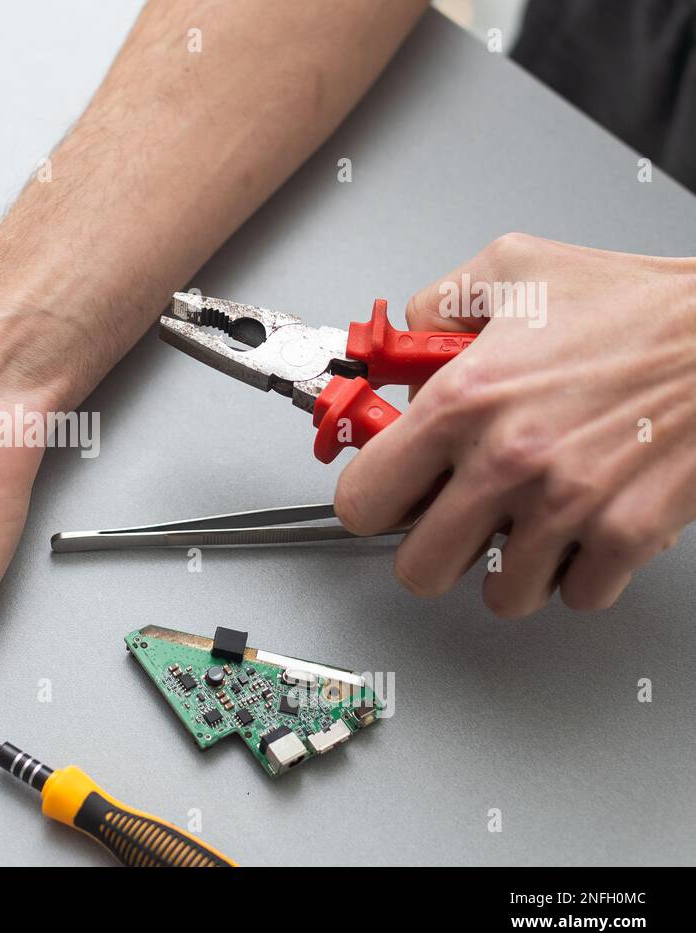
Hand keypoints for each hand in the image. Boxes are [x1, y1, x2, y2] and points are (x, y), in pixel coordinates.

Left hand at [335, 233, 695, 616]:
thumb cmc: (635, 304)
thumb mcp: (513, 269)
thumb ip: (437, 308)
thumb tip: (401, 354)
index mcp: (463, 401)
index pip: (363, 500)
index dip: (373, 501)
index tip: (390, 494)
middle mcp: (506, 460)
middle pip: (418, 569)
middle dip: (433, 547)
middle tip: (456, 519)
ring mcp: (567, 506)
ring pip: (499, 596)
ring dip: (510, 568)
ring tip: (528, 523)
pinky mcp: (627, 535)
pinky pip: (576, 596)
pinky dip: (579, 574)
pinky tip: (584, 529)